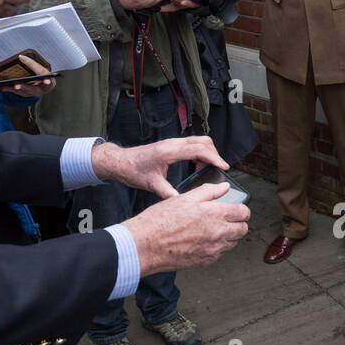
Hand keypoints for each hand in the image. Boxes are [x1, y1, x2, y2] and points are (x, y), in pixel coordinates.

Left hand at [0, 52, 55, 98]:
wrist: (43, 84)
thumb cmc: (43, 76)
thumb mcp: (41, 69)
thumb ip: (33, 64)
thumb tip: (20, 57)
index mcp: (48, 84)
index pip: (47, 81)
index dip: (46, 81)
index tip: (47, 81)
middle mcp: (40, 91)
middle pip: (32, 89)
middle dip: (24, 87)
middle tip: (16, 86)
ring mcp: (32, 94)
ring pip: (22, 92)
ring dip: (13, 89)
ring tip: (4, 86)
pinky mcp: (25, 94)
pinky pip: (16, 92)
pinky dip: (8, 89)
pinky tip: (0, 87)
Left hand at [91, 136, 228, 197]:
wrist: (120, 161)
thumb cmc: (133, 170)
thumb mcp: (151, 185)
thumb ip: (169, 193)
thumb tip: (183, 203)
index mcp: (169, 151)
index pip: (198, 149)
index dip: (214, 158)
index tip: (223, 167)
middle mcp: (172, 143)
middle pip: (203, 141)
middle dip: (215, 154)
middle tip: (219, 169)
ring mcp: (172, 142)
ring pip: (199, 141)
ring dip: (208, 153)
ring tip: (209, 169)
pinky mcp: (171, 145)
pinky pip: (192, 144)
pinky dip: (200, 153)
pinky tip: (198, 166)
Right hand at [124, 182, 249, 273]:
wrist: (145, 246)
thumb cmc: (160, 221)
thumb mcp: (184, 198)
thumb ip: (208, 192)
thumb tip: (224, 187)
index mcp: (213, 214)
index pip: (243, 213)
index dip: (241, 209)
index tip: (236, 209)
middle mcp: (217, 233)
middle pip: (242, 229)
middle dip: (238, 223)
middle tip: (227, 219)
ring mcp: (213, 249)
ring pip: (233, 242)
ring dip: (228, 235)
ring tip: (212, 229)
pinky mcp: (206, 260)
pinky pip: (220, 253)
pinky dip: (217, 246)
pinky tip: (203, 240)